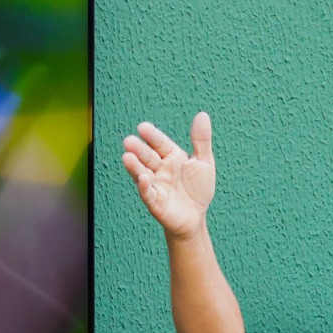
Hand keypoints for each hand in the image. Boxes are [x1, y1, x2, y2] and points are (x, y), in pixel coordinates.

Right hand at [122, 112, 216, 240]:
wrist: (196, 217)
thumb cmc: (197, 190)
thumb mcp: (204, 162)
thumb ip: (201, 141)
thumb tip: (202, 115)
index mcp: (171, 156)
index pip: (160, 143)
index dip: (152, 136)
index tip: (143, 127)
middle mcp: (160, 169)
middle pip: (147, 157)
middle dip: (138, 149)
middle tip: (129, 141)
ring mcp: (155, 185)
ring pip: (142, 173)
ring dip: (135, 166)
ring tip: (127, 157)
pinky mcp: (155, 202)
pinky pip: (148, 193)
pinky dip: (144, 186)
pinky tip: (143, 178)